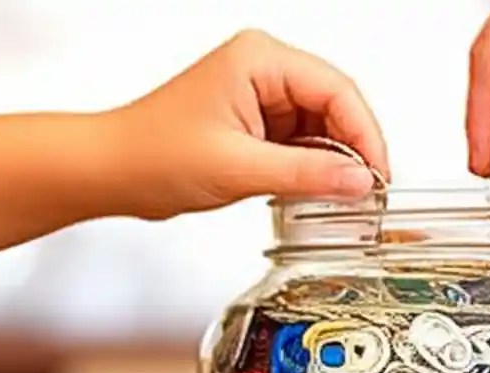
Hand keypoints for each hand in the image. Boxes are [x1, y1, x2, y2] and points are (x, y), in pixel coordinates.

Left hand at [98, 30, 388, 219]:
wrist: (112, 172)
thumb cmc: (152, 154)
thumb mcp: (239, 168)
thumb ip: (306, 174)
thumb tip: (358, 181)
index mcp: (260, 59)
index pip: (337, 90)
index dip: (365, 135)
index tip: (377, 174)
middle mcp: (263, 69)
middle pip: (335, 105)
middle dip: (352, 149)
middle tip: (366, 191)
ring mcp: (260, 95)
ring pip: (321, 126)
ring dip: (332, 162)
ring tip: (340, 196)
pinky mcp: (255, 122)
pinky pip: (301, 142)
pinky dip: (311, 167)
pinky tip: (315, 190)